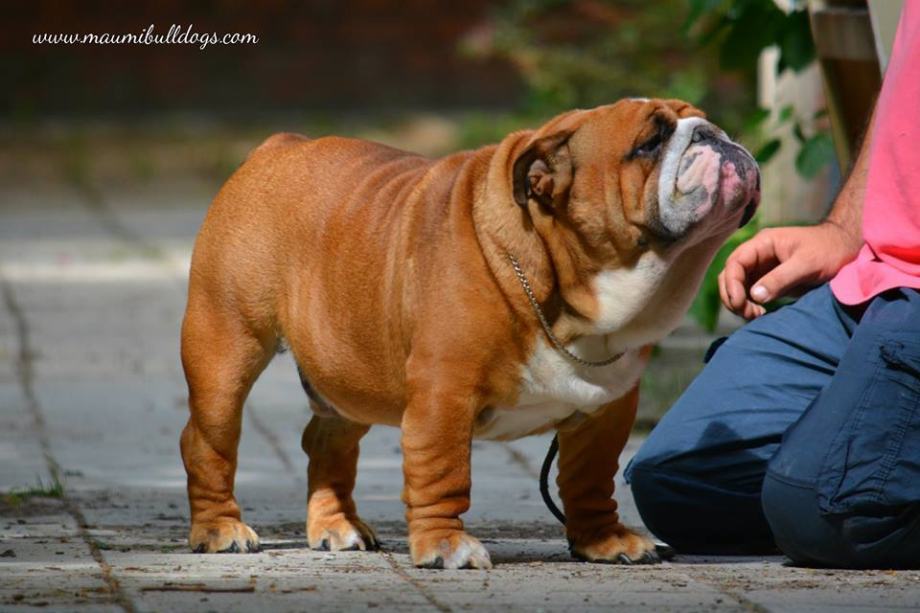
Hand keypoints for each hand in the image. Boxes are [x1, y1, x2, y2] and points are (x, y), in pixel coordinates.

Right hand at [718, 222, 861, 318]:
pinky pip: (749, 293)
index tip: (739, 302)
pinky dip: (749, 305)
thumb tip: (754, 296)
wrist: (846, 248)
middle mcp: (757, 255)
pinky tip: (760, 314)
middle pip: (730, 275)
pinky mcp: (768, 280)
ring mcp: (761, 268)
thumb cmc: (828, 251)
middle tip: (748, 314)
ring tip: (755, 315)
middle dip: (733, 296)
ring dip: (739, 303)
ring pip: (736, 286)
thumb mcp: (806, 264)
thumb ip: (780, 279)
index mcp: (763, 244)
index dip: (732, 283)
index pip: (735, 263)